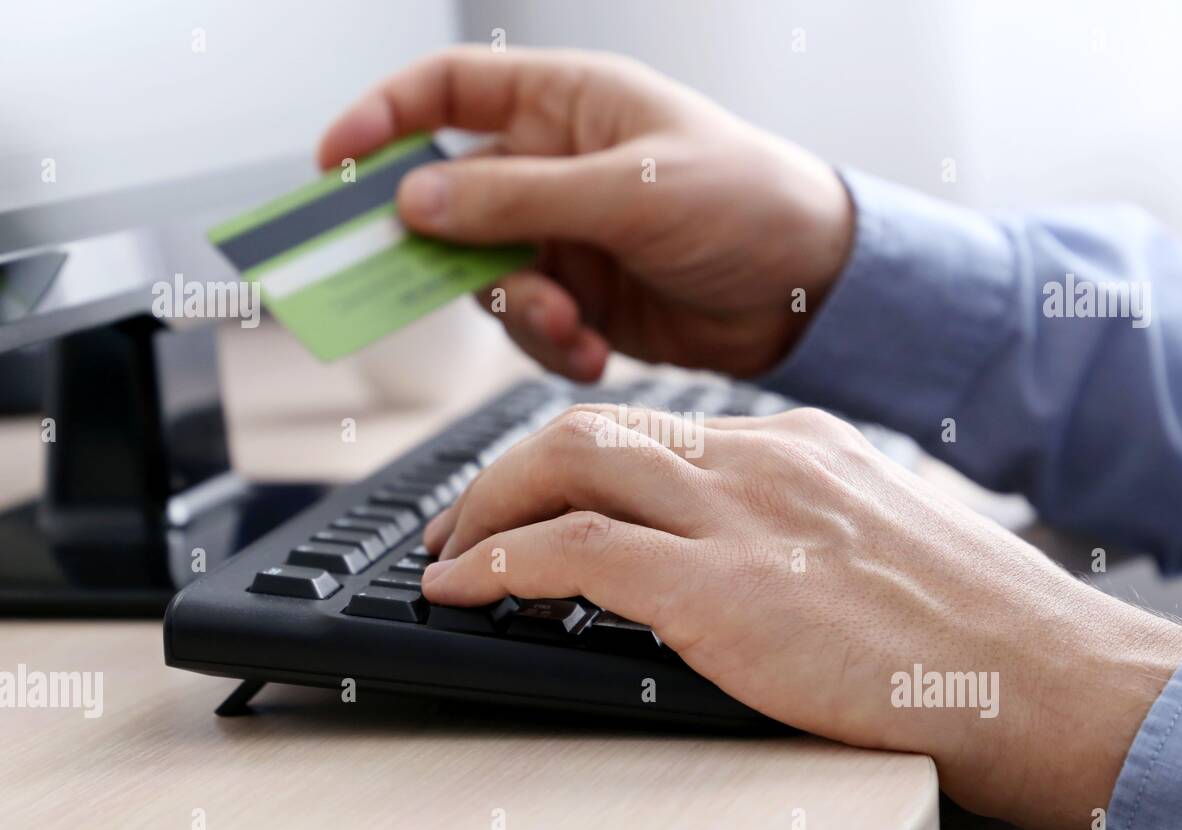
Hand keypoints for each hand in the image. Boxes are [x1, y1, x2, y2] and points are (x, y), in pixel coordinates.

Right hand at [318, 46, 852, 380]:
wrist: (811, 288)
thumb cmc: (749, 200)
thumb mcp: (631, 191)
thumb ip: (519, 198)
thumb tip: (416, 200)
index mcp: (568, 106)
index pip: (449, 93)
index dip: (382, 119)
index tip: (335, 164)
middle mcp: (556, 168)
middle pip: (450, 199)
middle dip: (441, 250)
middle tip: (421, 284)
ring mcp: (566, 237)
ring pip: (486, 278)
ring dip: (518, 314)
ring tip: (573, 329)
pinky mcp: (584, 298)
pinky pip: (531, 327)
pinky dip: (553, 346)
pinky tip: (598, 350)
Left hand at [419, 405, 1181, 829]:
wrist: (1042, 673)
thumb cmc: (976, 626)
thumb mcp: (880, 540)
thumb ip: (800, 528)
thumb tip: (733, 558)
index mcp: (798, 448)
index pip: (653, 430)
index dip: (572, 460)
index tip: (538, 495)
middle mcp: (762, 461)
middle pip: (594, 428)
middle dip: (509, 471)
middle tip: (468, 519)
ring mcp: (741, 518)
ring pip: (570, 465)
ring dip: (490, 507)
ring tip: (452, 551)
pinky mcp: (721, 587)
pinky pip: (574, 553)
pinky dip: (501, 564)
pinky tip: (467, 587)